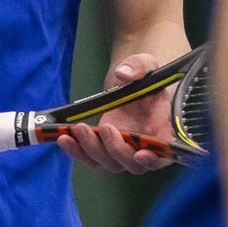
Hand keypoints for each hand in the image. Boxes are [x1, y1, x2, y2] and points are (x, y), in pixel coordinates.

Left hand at [56, 53, 172, 173]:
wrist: (129, 82)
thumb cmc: (144, 75)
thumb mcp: (146, 63)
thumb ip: (139, 67)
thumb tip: (123, 74)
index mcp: (163, 129)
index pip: (164, 154)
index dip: (154, 159)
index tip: (140, 154)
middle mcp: (145, 146)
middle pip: (133, 163)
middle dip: (116, 149)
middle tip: (104, 127)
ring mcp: (124, 151)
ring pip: (109, 163)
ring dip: (91, 150)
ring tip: (77, 129)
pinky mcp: (104, 149)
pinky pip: (91, 157)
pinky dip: (76, 151)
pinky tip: (64, 138)